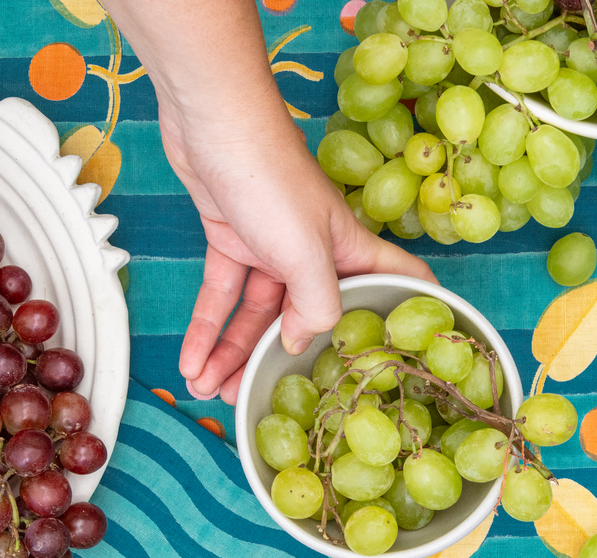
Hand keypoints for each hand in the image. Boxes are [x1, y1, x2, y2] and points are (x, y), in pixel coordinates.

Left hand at [160, 106, 437, 404]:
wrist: (209, 119)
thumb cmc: (271, 176)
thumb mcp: (306, 251)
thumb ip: (317, 306)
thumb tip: (297, 345)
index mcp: (349, 251)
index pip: (396, 284)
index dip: (406, 319)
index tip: (398, 363)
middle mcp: (314, 254)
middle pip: (306, 320)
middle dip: (280, 362)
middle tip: (257, 401)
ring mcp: (272, 249)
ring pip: (256, 316)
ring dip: (231, 355)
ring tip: (208, 392)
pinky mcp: (232, 241)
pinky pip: (221, 297)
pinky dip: (206, 329)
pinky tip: (190, 363)